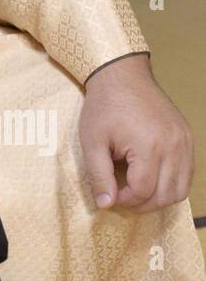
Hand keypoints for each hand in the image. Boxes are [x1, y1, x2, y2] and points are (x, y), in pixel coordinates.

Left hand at [79, 55, 193, 212]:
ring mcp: (184, 142)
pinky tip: (151, 178)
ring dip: (159, 198)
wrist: (122, 75)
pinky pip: (187, 173)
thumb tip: (106, 204)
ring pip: (181, 190)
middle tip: (122, 197)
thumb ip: (99, 175)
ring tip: (136, 191)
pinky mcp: (187, 138)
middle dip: (142, 204)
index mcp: (150, 146)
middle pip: (165, 195)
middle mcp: (174, 146)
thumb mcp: (92, 141)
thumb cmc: (104, 106)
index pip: (143, 192)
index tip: (111, 195)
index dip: (125, 201)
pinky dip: (171, 184)